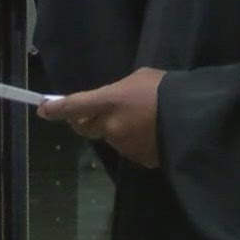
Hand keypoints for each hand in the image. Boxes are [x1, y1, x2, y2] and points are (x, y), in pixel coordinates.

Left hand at [37, 67, 164, 167]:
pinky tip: (153, 133)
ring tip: (142, 119)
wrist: (196, 119)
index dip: (56, 109)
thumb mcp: (139, 79)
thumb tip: (113, 101)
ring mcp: (125, 146)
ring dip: (117, 131)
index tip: (42, 110)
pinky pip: (130, 149)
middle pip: (87, 127)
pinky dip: (136, 142)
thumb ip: (118, 92)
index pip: (74, 106)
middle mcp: (111, 127)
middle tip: (97, 112)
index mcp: (109, 102)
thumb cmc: (167, 90)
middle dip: (87, 121)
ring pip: (111, 138)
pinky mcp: (140, 160)